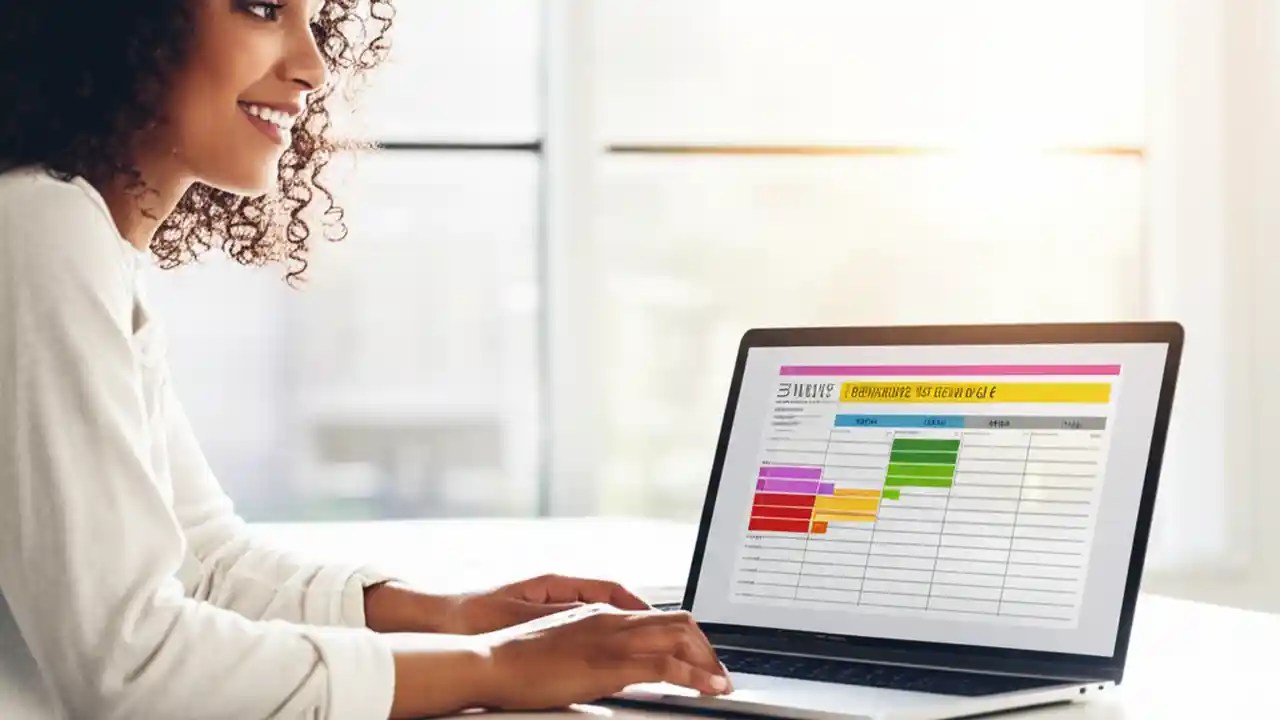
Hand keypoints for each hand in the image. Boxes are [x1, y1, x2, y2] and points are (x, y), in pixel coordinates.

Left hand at [438, 574, 650, 634]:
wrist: (440, 622)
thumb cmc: (477, 615)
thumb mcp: (527, 616)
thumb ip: (566, 618)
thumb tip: (603, 620)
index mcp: (556, 584)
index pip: (612, 589)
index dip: (641, 605)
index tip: (662, 621)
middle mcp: (556, 593)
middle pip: (610, 604)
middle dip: (639, 620)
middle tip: (663, 640)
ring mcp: (548, 608)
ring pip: (596, 619)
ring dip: (619, 633)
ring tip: (641, 653)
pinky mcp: (538, 625)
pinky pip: (579, 631)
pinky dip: (596, 644)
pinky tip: (602, 661)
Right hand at [481, 608, 731, 708]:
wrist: (490, 660)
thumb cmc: (517, 660)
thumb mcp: (564, 647)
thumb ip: (592, 650)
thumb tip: (614, 667)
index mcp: (601, 614)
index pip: (660, 617)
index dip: (688, 638)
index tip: (700, 659)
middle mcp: (612, 619)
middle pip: (679, 622)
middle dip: (706, 648)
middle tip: (716, 673)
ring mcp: (612, 639)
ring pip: (679, 637)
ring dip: (707, 662)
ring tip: (720, 683)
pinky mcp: (608, 664)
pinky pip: (664, 665)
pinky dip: (694, 677)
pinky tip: (706, 690)